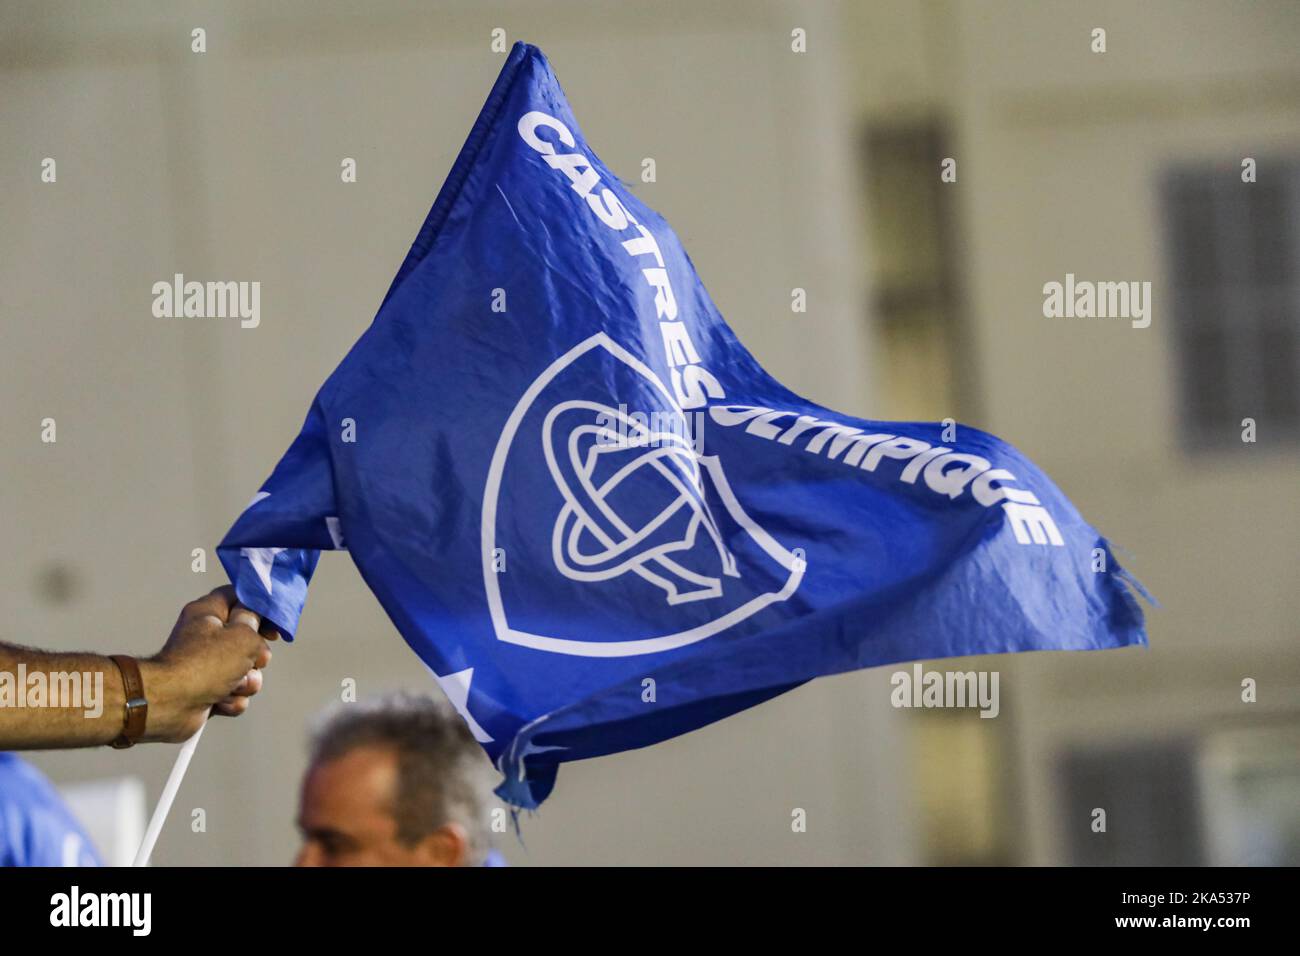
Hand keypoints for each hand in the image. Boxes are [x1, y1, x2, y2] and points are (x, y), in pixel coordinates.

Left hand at [140, 586, 278, 741]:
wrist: (170, 705)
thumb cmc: (205, 664)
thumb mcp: (242, 635)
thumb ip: (255, 624)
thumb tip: (254, 627)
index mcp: (208, 613)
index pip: (238, 597)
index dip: (259, 607)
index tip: (273, 625)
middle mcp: (206, 637)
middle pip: (248, 639)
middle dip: (256, 657)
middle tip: (252, 661)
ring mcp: (207, 666)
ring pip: (246, 671)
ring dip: (246, 682)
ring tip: (231, 686)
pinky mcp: (208, 691)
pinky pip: (235, 693)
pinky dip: (232, 699)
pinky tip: (220, 700)